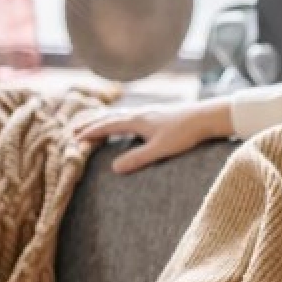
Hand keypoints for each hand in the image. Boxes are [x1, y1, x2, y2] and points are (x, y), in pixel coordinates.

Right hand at [71, 99, 232, 173]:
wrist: (207, 117)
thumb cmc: (185, 133)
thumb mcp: (160, 149)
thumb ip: (138, 159)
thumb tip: (114, 168)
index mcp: (137, 120)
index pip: (107, 126)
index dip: (90, 132)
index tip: (74, 139)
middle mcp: (140, 113)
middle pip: (109, 117)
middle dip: (91, 124)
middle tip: (73, 131)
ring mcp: (150, 112)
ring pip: (120, 114)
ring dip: (104, 120)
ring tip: (95, 125)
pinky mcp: (160, 114)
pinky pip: (131, 115)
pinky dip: (120, 119)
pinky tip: (126, 123)